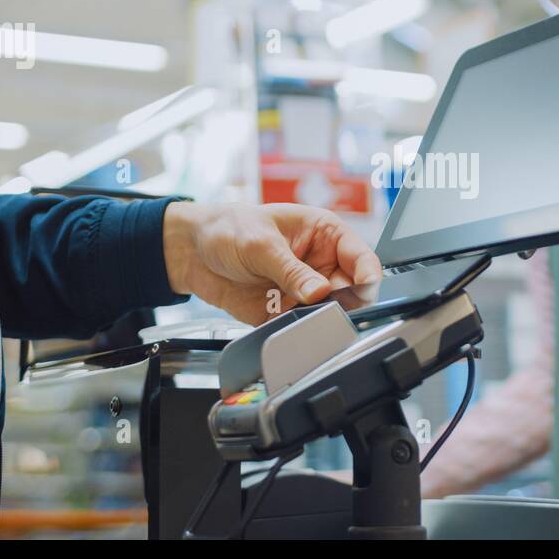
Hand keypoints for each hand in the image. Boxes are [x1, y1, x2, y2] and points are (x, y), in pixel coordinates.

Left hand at [162, 202, 380, 324]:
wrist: (191, 252)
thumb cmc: (228, 228)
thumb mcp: (261, 243)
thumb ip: (291, 270)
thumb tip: (320, 292)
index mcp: (325, 235)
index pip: (362, 259)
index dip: (368, 276)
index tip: (362, 291)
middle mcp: (320, 264)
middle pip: (351, 292)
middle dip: (341, 303)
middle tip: (321, 305)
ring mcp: (304, 290)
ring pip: (328, 314)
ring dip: (316, 319)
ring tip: (295, 310)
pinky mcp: (286, 312)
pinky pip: (300, 327)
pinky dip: (293, 330)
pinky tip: (279, 319)